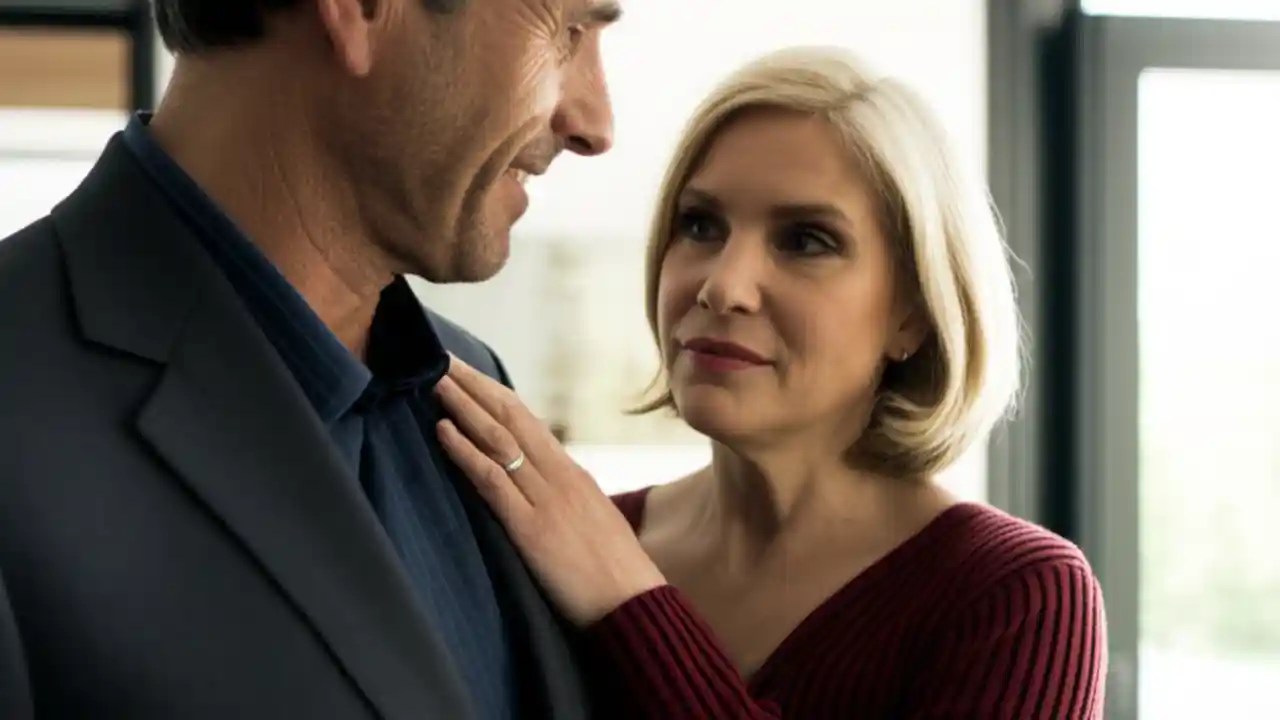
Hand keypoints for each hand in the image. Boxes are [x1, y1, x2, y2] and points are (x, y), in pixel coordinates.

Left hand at [432, 355, 666, 626]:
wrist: (635, 603)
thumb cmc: (616, 571)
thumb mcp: (593, 519)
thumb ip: (566, 498)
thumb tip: (541, 488)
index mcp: (573, 473)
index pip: (528, 421)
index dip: (494, 394)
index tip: (468, 373)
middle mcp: (559, 475)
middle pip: (511, 416)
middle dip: (475, 384)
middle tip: (442, 358)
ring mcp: (545, 498)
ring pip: (498, 438)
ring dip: (464, 406)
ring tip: (434, 380)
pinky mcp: (531, 527)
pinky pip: (493, 479)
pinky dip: (465, 451)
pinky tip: (442, 431)